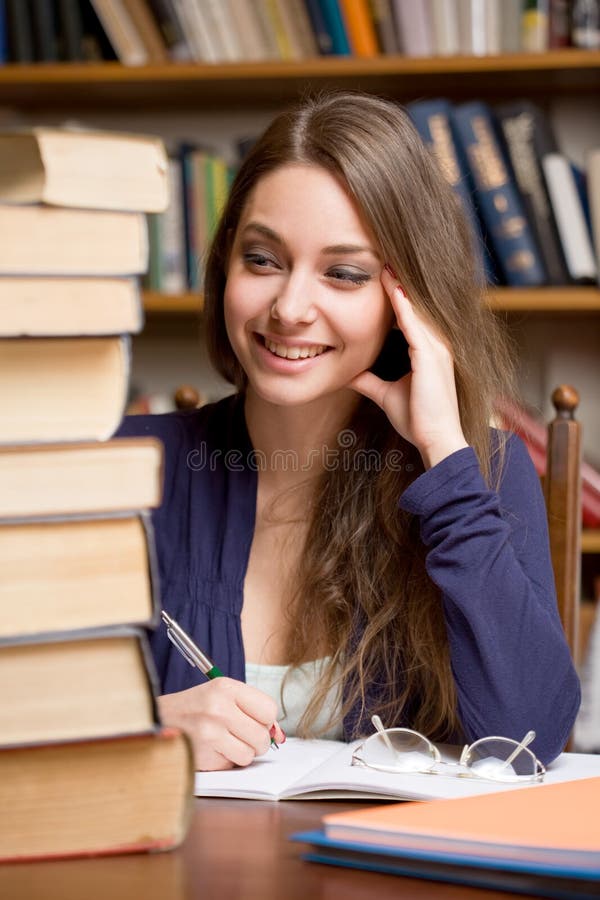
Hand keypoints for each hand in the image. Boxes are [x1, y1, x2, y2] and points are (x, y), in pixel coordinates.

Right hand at [157, 678, 284, 770]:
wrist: (154, 720)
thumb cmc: (193, 708)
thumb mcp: (220, 695)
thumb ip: (250, 709)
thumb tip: (277, 734)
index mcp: (225, 687)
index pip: (269, 709)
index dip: (266, 720)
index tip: (255, 721)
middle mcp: (218, 707)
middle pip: (262, 736)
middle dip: (256, 741)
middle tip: (239, 735)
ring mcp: (210, 732)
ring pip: (250, 754)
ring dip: (241, 753)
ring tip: (224, 742)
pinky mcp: (202, 755)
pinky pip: (232, 765)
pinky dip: (225, 762)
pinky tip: (211, 750)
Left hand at [349, 266, 467, 468]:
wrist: (436, 439)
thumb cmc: (418, 419)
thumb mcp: (387, 394)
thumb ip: (370, 381)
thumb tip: (349, 374)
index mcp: (429, 351)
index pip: (411, 316)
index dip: (397, 296)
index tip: (383, 276)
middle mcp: (437, 345)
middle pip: (415, 307)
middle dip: (400, 284)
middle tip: (384, 258)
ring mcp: (437, 349)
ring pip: (415, 310)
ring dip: (400, 287)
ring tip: (386, 264)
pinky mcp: (430, 356)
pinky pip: (413, 324)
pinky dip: (403, 305)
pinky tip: (392, 287)